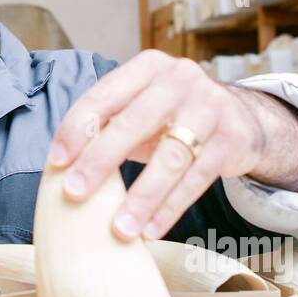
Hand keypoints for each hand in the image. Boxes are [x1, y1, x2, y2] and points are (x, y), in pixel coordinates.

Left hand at [48, 50, 297, 241]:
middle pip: (134, 123)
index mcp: (148, 67)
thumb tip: (60, 164)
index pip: (104, 95)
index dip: (77, 128)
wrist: (241, 118)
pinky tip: (151, 230)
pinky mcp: (233, 138)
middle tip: (75, 193)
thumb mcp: (141, 109)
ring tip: (119, 229)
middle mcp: (180, 79)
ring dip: (142, 197)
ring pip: (170, 157)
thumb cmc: (172, 117)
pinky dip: (171, 207)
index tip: (57, 162)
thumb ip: (108, 124)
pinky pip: (197, 178)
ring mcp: (210, 107)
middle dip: (101, 161)